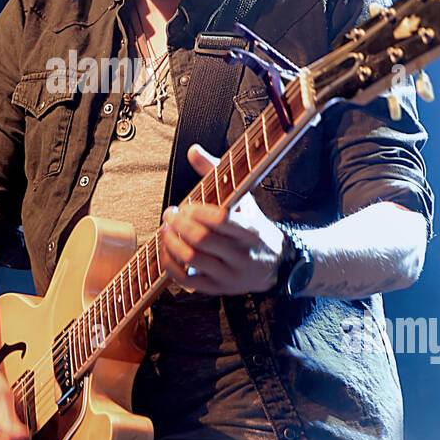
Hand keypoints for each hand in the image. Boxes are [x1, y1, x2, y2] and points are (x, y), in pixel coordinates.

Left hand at [160, 144, 285, 294]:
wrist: (274, 264)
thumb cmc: (253, 226)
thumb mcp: (243, 198)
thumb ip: (217, 172)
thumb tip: (192, 150)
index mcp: (251, 231)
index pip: (221, 220)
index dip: (197, 211)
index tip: (186, 205)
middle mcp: (242, 256)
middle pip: (201, 239)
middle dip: (178, 224)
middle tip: (170, 214)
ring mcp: (230, 275)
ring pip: (192, 260)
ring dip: (171, 242)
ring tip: (165, 230)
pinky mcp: (218, 289)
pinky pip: (188, 281)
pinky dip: (171, 265)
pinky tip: (167, 250)